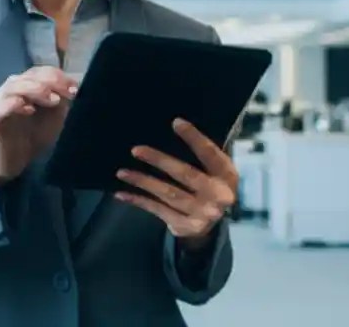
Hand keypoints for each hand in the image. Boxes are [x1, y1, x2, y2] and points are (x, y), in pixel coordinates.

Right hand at [0, 66, 77, 184]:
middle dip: (52, 82)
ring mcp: (1, 99)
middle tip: (68, 94)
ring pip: (15, 85)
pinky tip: (29, 110)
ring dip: (36, 90)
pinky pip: (3, 105)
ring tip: (53, 101)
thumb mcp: (56, 116)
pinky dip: (15, 104)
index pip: (45, 72)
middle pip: (31, 75)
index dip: (61, 77)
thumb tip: (76, 89)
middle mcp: (14, 86)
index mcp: (30, 82)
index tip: (76, 89)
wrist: (17, 158)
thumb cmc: (37, 133)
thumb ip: (63, 101)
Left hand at [114, 118, 237, 247]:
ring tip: (122, 173)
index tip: (176, 122)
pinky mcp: (185, 226)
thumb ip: (203, 153)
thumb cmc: (211, 185)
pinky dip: (138, 201)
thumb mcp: (216, 169)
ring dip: (143, 181)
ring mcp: (200, 214)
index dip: (194, 138)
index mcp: (226, 176)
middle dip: (159, 160)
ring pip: (167, 193)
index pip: (210, 154)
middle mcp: (217, 196)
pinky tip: (122, 194)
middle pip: (185, 175)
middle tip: (136, 150)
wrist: (214, 223)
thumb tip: (176, 125)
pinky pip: (157, 210)